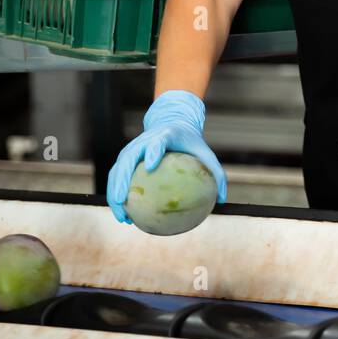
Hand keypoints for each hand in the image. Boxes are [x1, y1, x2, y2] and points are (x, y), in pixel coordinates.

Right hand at [106, 90, 226, 224]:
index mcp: (165, 135)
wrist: (172, 122)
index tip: (151, 165)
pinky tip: (125, 215)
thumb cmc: (191, 142)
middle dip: (122, 179)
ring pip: (118, 169)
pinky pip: (118, 176)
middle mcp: (144, 140)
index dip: (153, 151)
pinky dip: (117, 194)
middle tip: (122, 201)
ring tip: (121, 215)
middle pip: (128, 158)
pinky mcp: (127, 156)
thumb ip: (216, 173)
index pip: (157, 141)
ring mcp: (133, 148)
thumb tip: (222, 200)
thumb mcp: (206, 153)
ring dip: (114, 191)